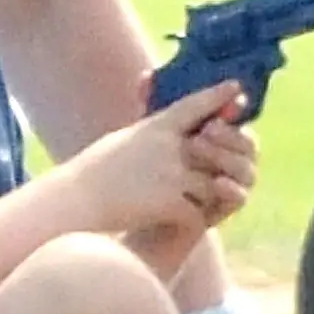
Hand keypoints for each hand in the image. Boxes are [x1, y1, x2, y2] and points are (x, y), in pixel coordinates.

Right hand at [63, 80, 246, 232]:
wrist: (77, 202)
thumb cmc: (94, 173)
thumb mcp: (122, 141)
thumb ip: (151, 132)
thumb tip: (171, 126)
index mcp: (154, 127)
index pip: (194, 105)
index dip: (216, 96)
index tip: (237, 87)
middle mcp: (168, 146)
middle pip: (212, 151)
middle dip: (216, 165)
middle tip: (216, 173)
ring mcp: (171, 175)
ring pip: (210, 186)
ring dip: (201, 199)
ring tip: (185, 206)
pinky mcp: (169, 202)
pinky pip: (196, 214)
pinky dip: (190, 221)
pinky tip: (177, 226)